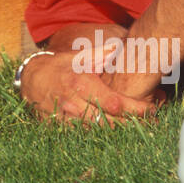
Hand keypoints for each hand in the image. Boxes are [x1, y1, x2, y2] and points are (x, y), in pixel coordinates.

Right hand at [19, 49, 158, 126]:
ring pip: (100, 133)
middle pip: (111, 123)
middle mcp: (76, 103)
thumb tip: (119, 45)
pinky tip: (116, 135)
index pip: (116, 103)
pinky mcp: (62, 128)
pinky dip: (102, 136)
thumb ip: (101, 53)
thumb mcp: (79, 57)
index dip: (137, 110)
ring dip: (120, 133)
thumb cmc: (59, 67)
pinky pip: (86, 137)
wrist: (31, 80)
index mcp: (83, 84)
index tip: (152, 110)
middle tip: (152, 124)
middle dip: (133, 125)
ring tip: (139, 131)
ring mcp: (68, 118)